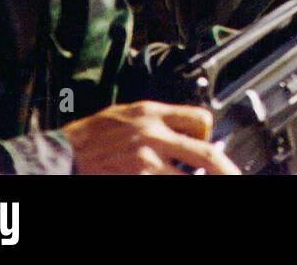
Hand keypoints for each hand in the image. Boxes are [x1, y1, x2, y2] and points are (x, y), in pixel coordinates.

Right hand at [61, 102, 239, 174]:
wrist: (61, 155)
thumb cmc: (90, 136)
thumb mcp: (126, 114)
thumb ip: (156, 120)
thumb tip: (184, 131)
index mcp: (152, 113)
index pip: (200, 119)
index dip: (208, 134)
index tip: (208, 144)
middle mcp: (153, 135)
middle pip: (205, 153)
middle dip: (225, 169)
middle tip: (235, 177)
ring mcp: (145, 161)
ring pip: (189, 177)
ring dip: (196, 179)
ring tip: (198, 178)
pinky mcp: (137, 179)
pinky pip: (168, 184)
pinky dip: (175, 182)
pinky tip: (171, 179)